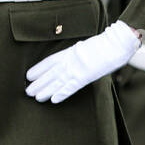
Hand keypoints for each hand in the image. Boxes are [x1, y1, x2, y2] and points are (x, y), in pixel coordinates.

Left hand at [25, 20, 140, 103]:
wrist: (116, 44)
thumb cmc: (107, 45)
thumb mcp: (89, 47)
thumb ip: (81, 54)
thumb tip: (79, 59)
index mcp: (71, 52)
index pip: (51, 61)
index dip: (39, 69)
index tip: (29, 75)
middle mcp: (71, 60)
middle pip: (51, 73)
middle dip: (39, 83)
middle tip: (27, 91)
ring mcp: (77, 68)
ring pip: (57, 81)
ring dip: (46, 90)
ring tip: (36, 97)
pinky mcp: (85, 76)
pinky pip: (71, 87)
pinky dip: (62, 94)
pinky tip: (54, 100)